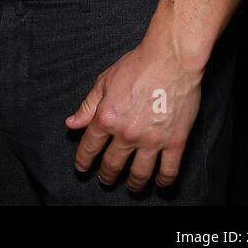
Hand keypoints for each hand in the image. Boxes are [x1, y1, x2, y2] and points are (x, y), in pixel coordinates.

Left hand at [65, 35, 202, 193]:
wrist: (170, 60)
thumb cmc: (137, 66)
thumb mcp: (104, 82)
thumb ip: (87, 106)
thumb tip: (72, 124)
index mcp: (106, 118)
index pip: (89, 147)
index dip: (84, 160)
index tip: (82, 168)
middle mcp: (127, 133)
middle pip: (113, 164)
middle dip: (106, 175)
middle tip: (105, 180)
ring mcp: (152, 140)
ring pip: (139, 173)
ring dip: (133, 184)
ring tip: (131, 187)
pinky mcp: (175, 142)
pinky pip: (169, 170)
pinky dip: (163, 181)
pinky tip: (159, 183)